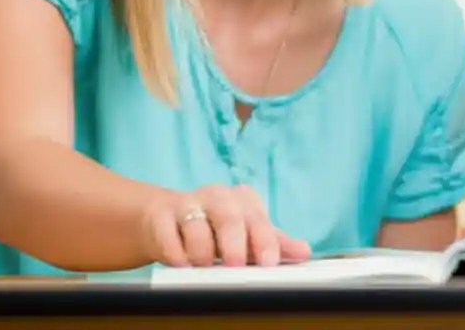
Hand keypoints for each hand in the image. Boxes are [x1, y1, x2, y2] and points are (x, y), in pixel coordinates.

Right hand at [142, 185, 310, 267]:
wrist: (166, 220)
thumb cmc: (216, 230)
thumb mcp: (247, 236)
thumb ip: (274, 244)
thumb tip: (303, 252)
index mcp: (243, 201)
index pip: (258, 219)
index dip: (264, 240)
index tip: (269, 262)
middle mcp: (217, 197)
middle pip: (229, 215)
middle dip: (233, 242)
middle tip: (235, 265)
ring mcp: (187, 203)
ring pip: (195, 223)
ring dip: (200, 249)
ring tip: (204, 267)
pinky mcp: (161, 215)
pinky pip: (166, 232)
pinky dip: (174, 251)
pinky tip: (181, 264)